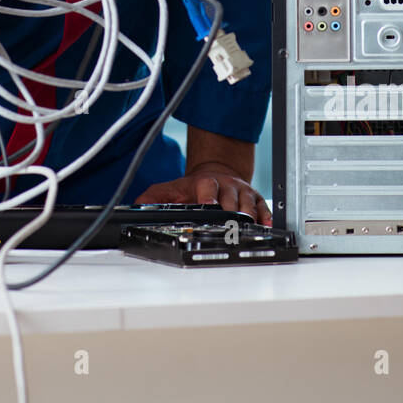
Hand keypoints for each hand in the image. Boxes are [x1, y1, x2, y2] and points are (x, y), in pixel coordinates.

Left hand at [133, 164, 271, 225]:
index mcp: (204, 183)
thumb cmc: (192, 188)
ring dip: (249, 216)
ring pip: (249, 203)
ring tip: (249, 228)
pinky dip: (266, 216)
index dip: (208, 197)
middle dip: (231, 211)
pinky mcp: (254, 198)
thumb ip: (151, 199)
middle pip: (231, 198)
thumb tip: (135, 208)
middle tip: (231, 225)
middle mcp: (225, 186)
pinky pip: (264, 207)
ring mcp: (241, 192)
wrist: (215, 174)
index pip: (207, 188)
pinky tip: (267, 226)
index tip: (208, 205)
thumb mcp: (167, 191)